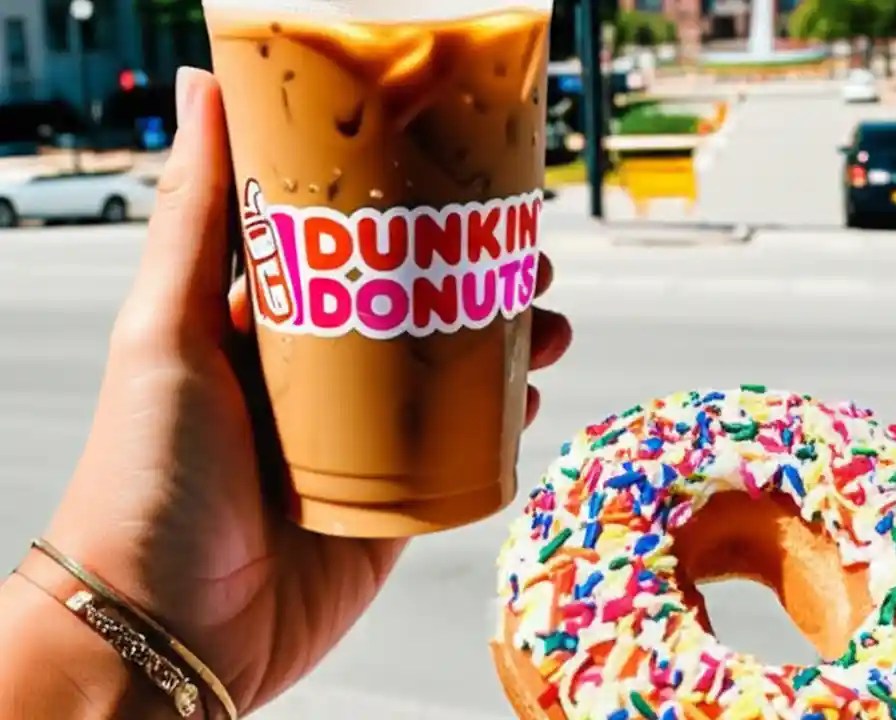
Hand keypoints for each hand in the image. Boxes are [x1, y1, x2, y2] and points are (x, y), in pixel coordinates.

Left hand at [35, 68, 572, 713]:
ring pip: (450, 376)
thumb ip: (194, 216)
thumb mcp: (164, 330)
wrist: (170, 634)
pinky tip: (529, 395)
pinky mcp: (392, 505)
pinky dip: (500, 421)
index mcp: (261, 328)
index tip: (465, 184)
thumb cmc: (147, 481)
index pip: (349, 251)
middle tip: (529, 257)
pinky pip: (460, 453)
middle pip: (415, 309)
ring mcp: (358, 443)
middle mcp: (315, 381)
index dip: (410, 214)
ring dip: (509, 343)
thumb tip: (202, 83)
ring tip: (551, 322)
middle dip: (478, 279)